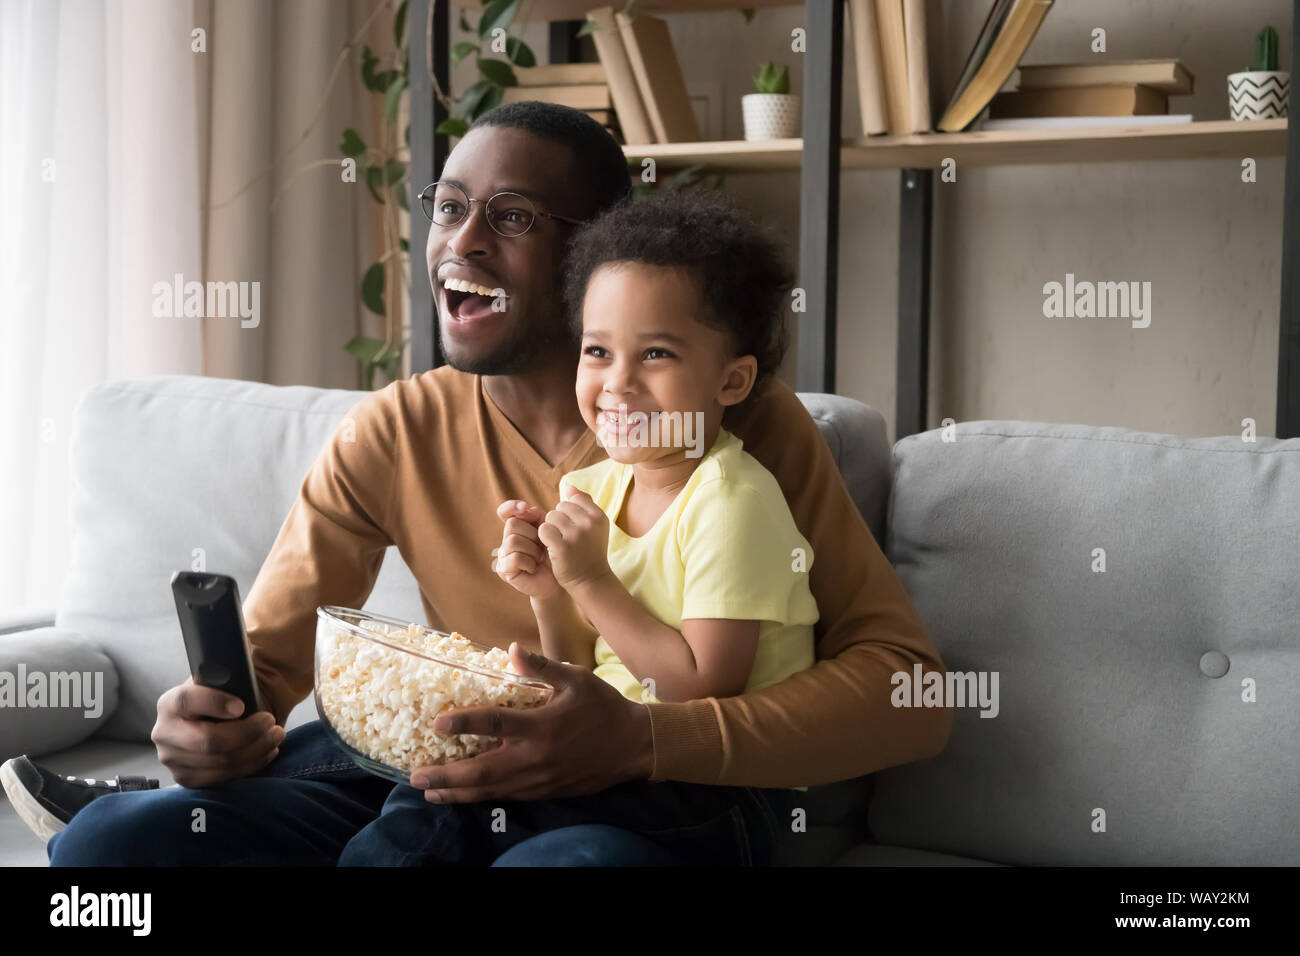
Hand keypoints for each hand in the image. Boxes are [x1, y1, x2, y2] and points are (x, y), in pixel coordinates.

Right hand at [151, 678, 283, 787]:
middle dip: (248, 732)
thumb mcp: (221, 682)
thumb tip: (243, 684)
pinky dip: (251, 764)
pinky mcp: (187, 779)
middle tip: (270, 721)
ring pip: (221, 762)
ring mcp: (173, 760)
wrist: (212, 720)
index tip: (242, 706)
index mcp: (169, 703)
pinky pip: (223, 777)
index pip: (187, 701)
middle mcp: (164, 733)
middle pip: (208, 740)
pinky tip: (266, 751)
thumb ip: (229, 679)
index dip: (215, 703)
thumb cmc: (221, 699)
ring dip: (256, 749)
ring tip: (276, 735)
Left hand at [408, 642, 653, 801]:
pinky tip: (465, 797)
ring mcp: (538, 780)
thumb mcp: (576, 679)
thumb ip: (542, 667)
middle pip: (482, 771)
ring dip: (458, 793)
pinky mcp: (545, 792)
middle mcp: (535, 757)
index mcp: (541, 726)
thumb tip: (512, 650)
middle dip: (446, 776)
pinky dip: (482, 798)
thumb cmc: (603, 708)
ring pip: (491, 791)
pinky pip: (507, 797)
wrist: (633, 746)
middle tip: (416, 776)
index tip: (437, 723)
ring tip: (430, 793)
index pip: (494, 724)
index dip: (463, 723)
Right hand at [495, 499, 558, 598]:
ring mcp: (503, 555)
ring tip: (539, 558)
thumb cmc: (555, 554)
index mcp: (518, 528)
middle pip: (512, 524)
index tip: (524, 508)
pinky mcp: (504, 569)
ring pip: (513, 541)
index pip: (505, 511)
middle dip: (533, 534)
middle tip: (542, 547)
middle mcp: (507, 539)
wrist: (559, 578)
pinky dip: (528, 563)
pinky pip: (515, 558)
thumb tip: (525, 508)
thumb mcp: (550, 531)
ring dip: (532, 550)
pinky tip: (533, 568)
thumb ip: (538, 516)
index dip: (511, 507)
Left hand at [538, 485, 612, 590]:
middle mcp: (589, 523)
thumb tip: (569, 486)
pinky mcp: (561, 547)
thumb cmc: (590, 550)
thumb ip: (584, 504)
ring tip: (560, 542)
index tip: (575, 527)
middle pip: (560, 507)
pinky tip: (552, 547)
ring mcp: (576, 535)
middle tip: (567, 537)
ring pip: (550, 517)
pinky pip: (543, 529)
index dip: (569, 512)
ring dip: (551, 529)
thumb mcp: (594, 526)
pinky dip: (544, 538)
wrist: (590, 579)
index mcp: (599, 516)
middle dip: (559, 520)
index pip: (574, 498)